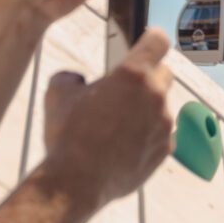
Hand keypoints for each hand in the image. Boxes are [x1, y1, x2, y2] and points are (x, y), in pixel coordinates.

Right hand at [37, 27, 171, 208]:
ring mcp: (164, 123)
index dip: (151, 40)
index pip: (158, 41)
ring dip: (146, 110)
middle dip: (148, 78)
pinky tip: (124, 146)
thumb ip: (70, 77)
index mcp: (134, 74)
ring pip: (161, 106)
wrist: (76, 182)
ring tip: (117, 126)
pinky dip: (148, 136)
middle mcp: (156, 95)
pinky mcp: (165, 149)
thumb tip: (75, 79)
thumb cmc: (68, 136)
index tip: (146, 44)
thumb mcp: (58, 95)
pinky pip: (161, 134)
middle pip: (164, 73)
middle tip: (123, 92)